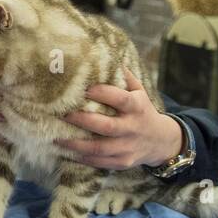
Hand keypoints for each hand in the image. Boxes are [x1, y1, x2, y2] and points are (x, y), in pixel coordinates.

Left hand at [55, 68, 184, 169]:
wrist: (161, 141)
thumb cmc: (142, 110)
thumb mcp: (139, 91)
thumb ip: (123, 76)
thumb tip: (102, 54)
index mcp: (137, 107)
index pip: (121, 99)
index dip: (103, 94)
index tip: (84, 89)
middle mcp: (132, 128)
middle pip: (106, 126)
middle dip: (83, 120)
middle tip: (63, 114)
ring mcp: (127, 147)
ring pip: (99, 148)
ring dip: (75, 144)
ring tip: (55, 138)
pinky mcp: (122, 162)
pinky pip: (99, 162)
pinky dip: (81, 158)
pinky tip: (65, 152)